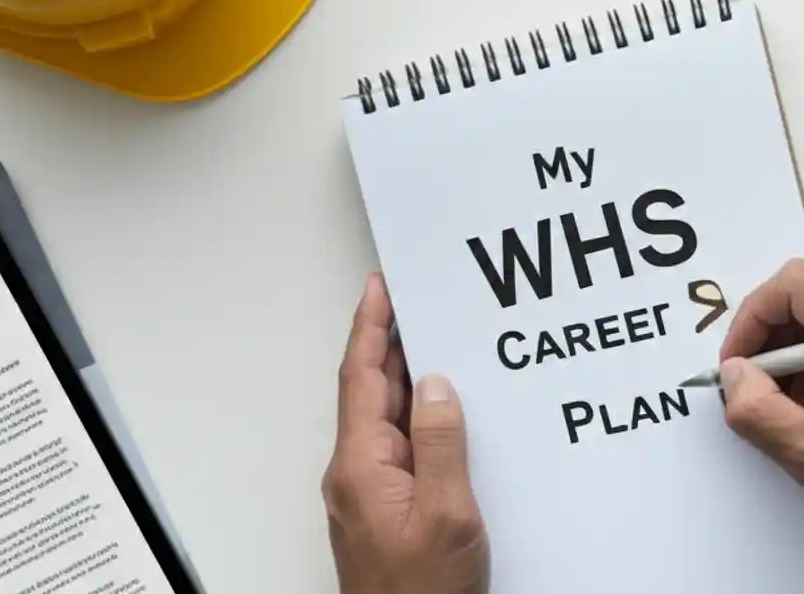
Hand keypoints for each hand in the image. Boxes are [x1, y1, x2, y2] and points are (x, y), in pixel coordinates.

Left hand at [322, 274, 489, 593]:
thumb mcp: (447, 514)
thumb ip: (442, 444)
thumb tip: (436, 386)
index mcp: (361, 467)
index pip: (360, 377)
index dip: (370, 327)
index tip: (379, 288)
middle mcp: (356, 475)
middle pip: (370, 393)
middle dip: (391, 344)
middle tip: (417, 303)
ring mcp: (368, 494)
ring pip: (386, 420)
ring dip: (407, 380)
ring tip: (437, 345)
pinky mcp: (386, 510)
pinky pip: (399, 448)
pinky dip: (418, 419)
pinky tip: (445, 415)